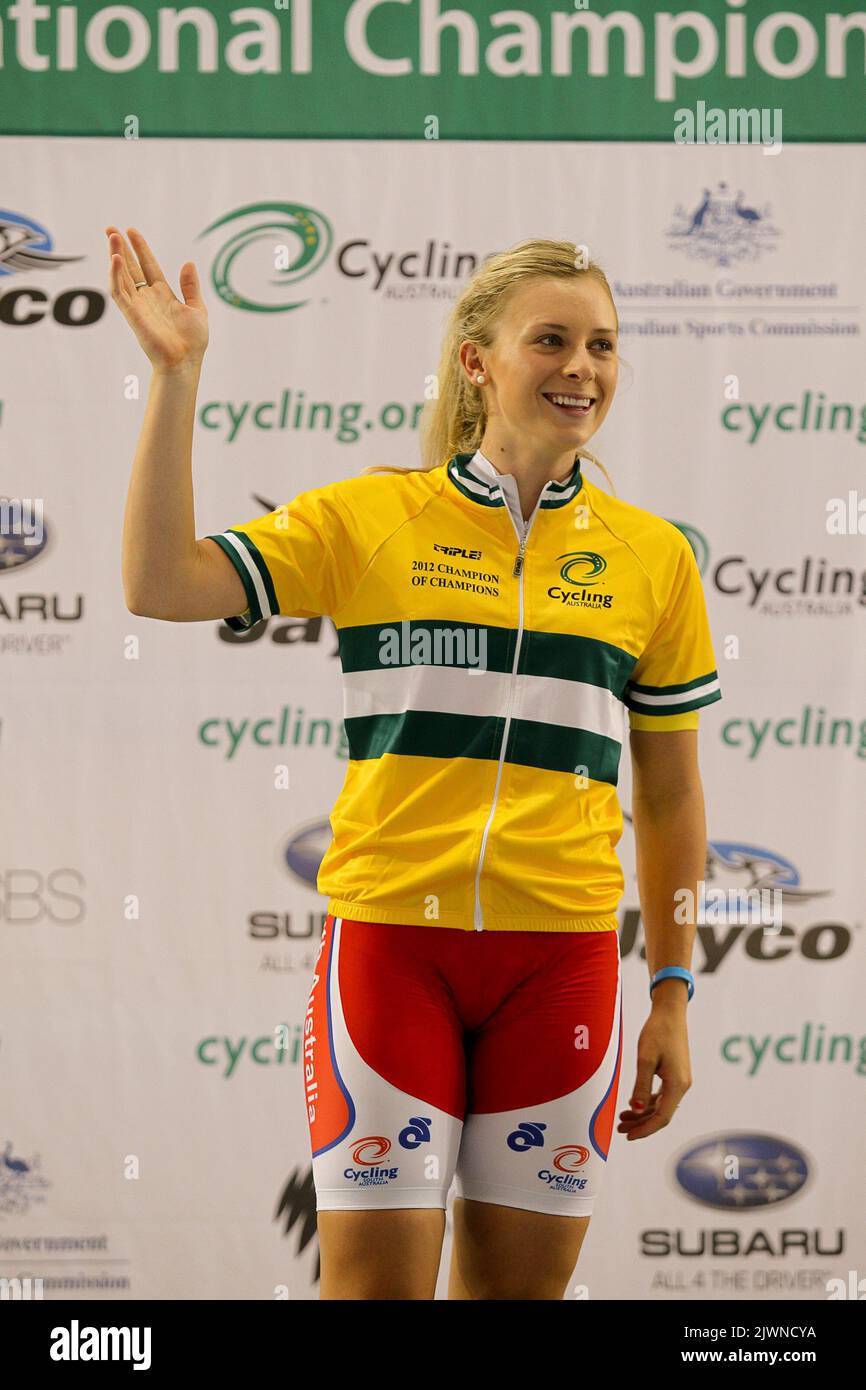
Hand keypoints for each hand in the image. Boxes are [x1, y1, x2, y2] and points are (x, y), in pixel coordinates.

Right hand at [106, 225, 208, 370]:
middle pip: (130, 267)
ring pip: (121, 276)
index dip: (140, 248)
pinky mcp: (132, 314)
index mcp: (162, 295)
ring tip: (112, 236)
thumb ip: (190, 287)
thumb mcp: (197, 308)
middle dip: (120, 247)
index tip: (132, 231)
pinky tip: (116, 260)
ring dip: (116, 256)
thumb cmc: (192, 342)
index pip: (148, 266)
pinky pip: (120, 292)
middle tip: (110, 228)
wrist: (184, 361)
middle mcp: (147, 298)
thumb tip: (188, 263)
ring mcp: (138, 305)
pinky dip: (116, 275)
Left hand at [617, 1002, 691, 1140]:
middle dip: (640, 1124)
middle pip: (662, 1115)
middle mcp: (682, 1086)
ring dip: (643, 1114)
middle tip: (619, 1128)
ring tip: (622, 1117)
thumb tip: (635, 1109)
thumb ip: (641, 1085)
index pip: (662, 1118)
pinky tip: (634, 1104)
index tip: (628, 1135)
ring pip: (661, 1106)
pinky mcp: (676, 1074)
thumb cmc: (657, 1032)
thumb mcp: (645, 1058)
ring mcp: (680, 1080)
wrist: (670, 1013)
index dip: (644, 1129)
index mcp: (677, 1084)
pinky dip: (648, 1103)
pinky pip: (662, 1096)